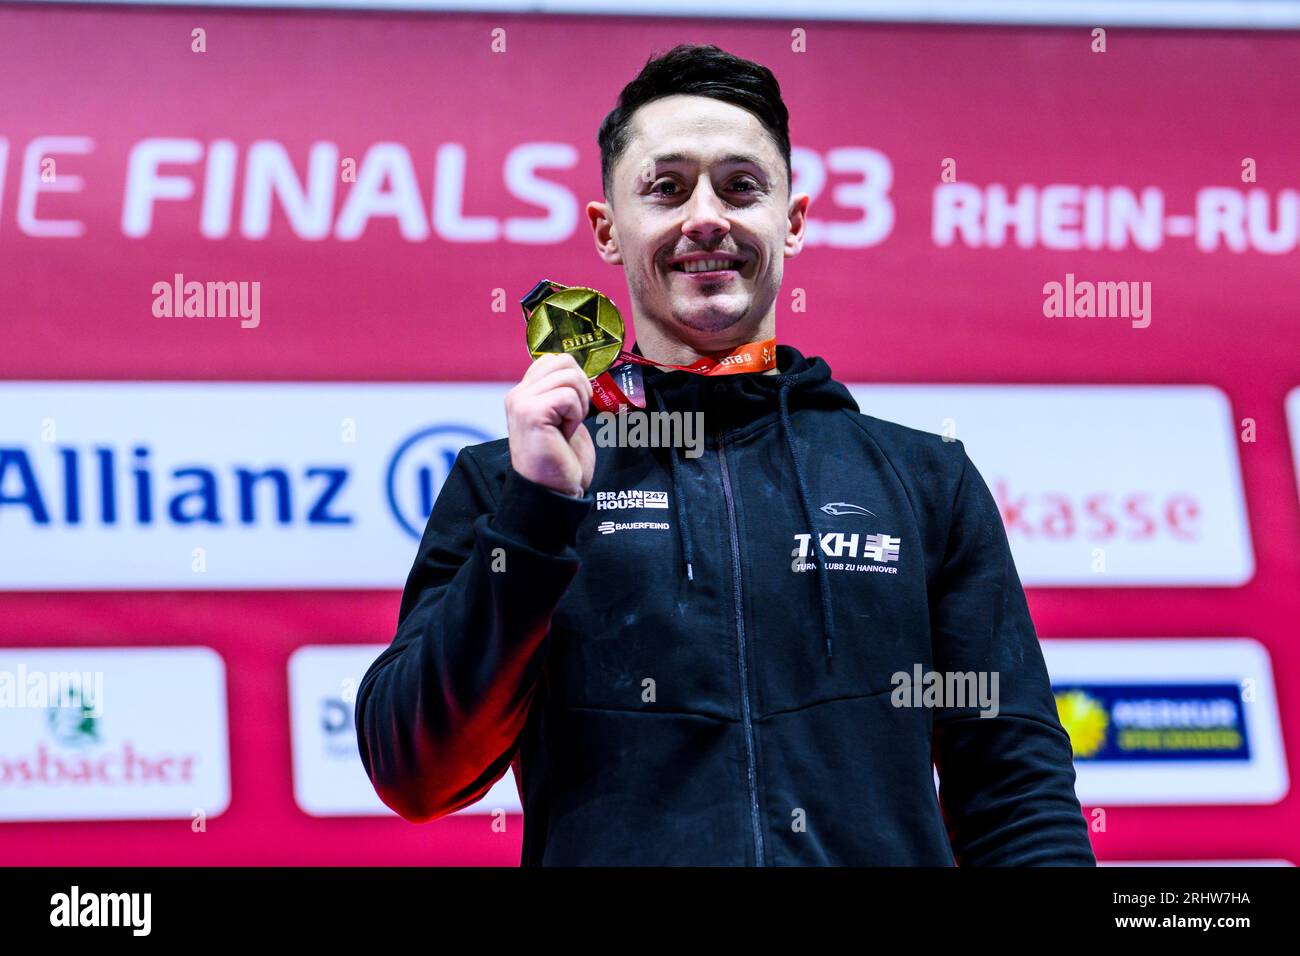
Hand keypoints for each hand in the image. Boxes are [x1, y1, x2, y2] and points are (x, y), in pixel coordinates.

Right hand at [505, 353, 594, 496]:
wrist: (554, 492)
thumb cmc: (561, 459)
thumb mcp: (561, 417)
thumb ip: (561, 392)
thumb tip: (578, 370)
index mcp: (524, 393)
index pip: (554, 360)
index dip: (575, 379)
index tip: (573, 409)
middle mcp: (518, 394)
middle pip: (564, 362)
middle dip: (581, 388)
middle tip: (573, 418)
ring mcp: (522, 403)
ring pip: (569, 376)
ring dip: (579, 403)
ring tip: (568, 427)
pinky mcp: (531, 413)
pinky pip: (568, 397)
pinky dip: (575, 416)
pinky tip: (565, 434)